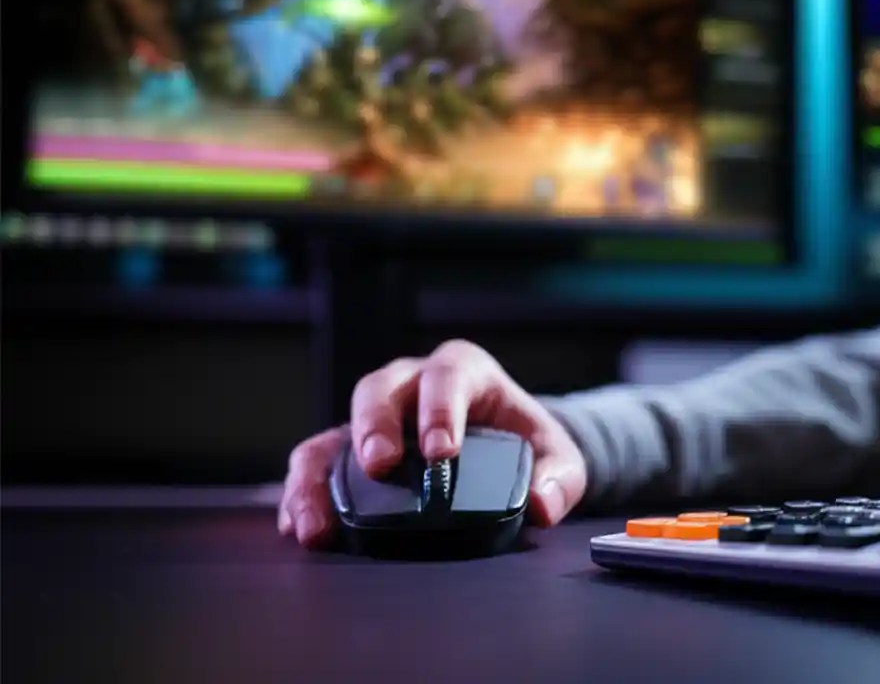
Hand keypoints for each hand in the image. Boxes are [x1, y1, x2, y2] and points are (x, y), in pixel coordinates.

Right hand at [278, 340, 586, 547]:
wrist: (508, 451)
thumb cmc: (527, 444)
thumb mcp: (557, 456)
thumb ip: (559, 478)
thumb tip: (541, 505)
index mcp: (464, 373)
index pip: (447, 377)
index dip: (441, 409)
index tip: (442, 452)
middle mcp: (410, 386)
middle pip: (378, 389)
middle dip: (374, 425)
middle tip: (378, 465)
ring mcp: (375, 420)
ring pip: (335, 429)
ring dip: (321, 472)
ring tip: (317, 519)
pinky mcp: (350, 453)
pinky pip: (318, 466)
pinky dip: (305, 495)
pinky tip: (300, 527)